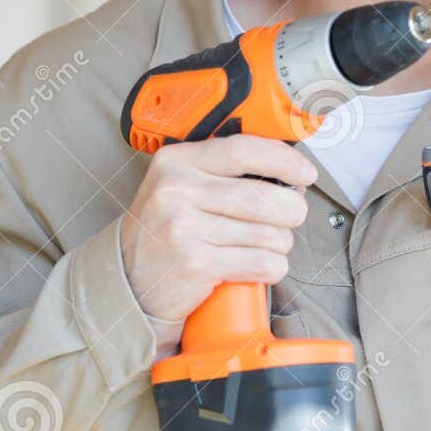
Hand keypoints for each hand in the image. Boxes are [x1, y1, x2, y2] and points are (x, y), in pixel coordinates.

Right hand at [119, 134, 316, 348]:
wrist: (125, 280)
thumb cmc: (164, 230)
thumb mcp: (179, 184)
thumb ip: (221, 169)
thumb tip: (288, 170)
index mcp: (176, 162)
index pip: (243, 150)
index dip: (283, 160)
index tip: (305, 173)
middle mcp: (177, 191)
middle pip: (263, 196)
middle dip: (291, 209)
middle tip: (291, 216)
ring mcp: (185, 229)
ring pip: (268, 233)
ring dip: (280, 243)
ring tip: (266, 245)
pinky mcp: (196, 264)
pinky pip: (261, 263)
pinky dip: (273, 267)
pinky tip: (260, 265)